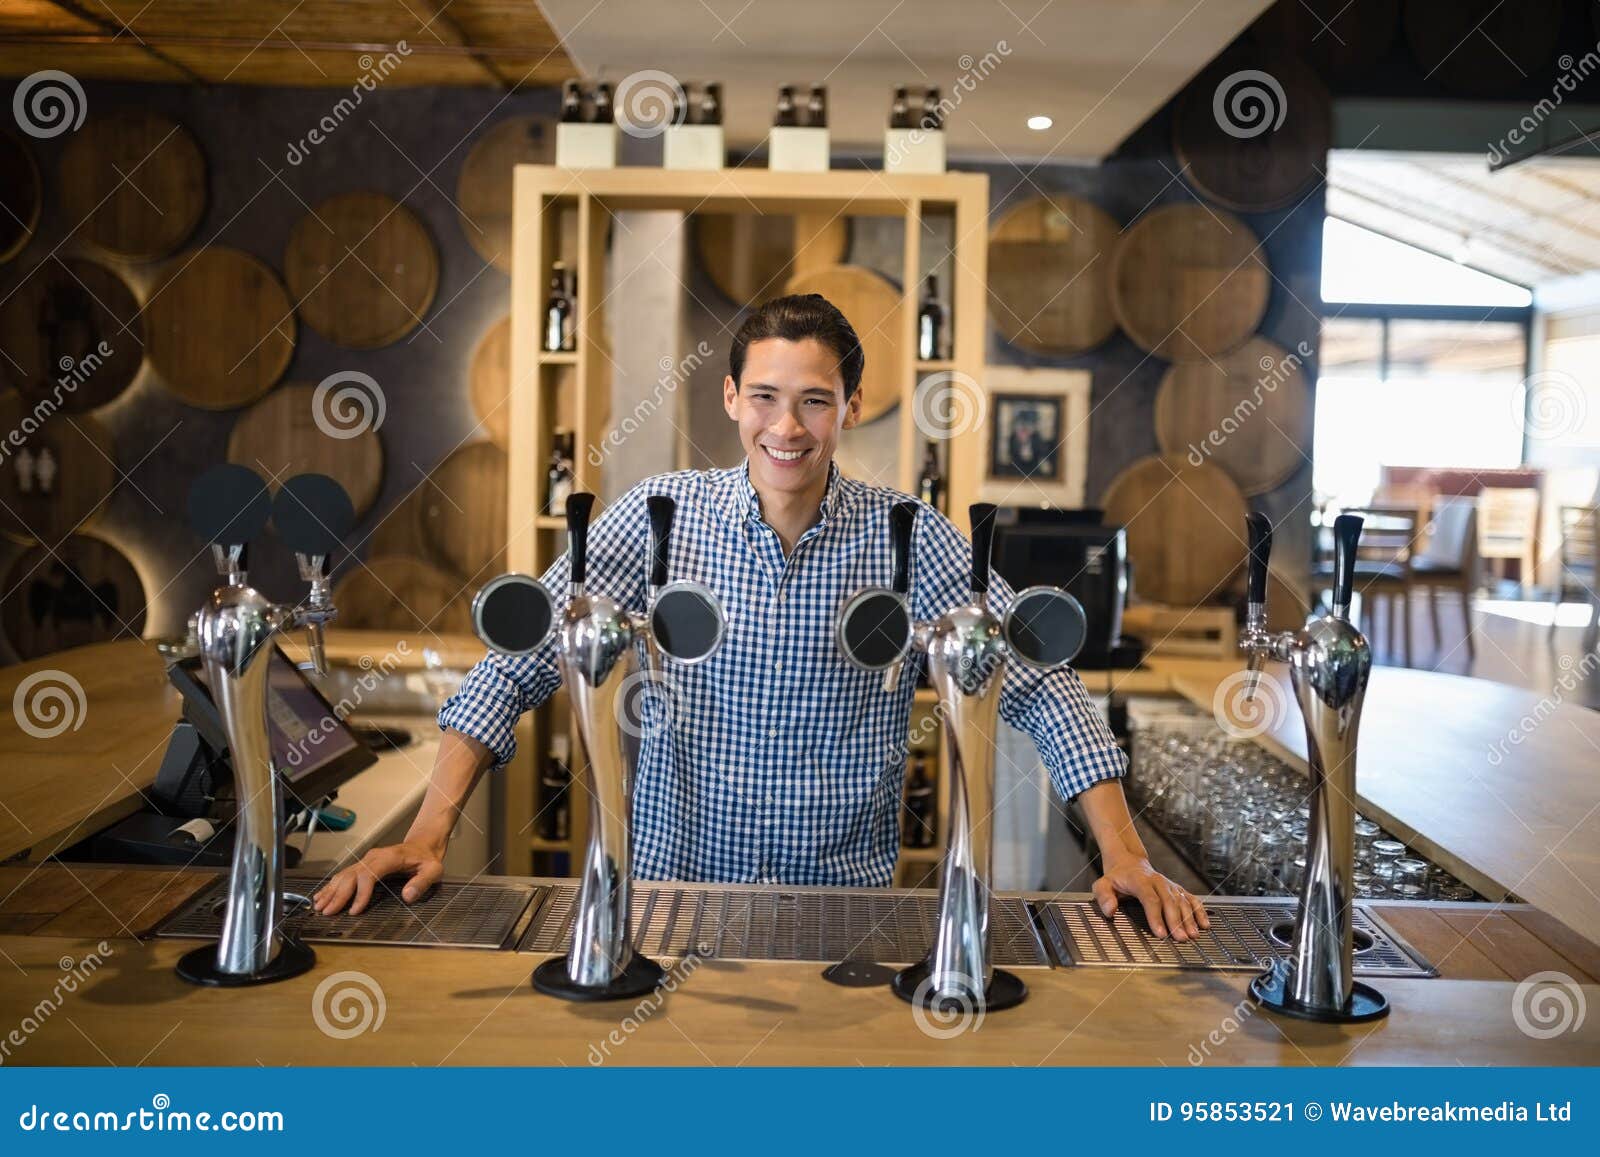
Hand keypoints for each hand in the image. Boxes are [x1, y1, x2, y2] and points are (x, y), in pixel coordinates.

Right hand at [312, 842, 443, 915]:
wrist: (423, 845)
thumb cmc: (426, 859)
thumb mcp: (433, 870)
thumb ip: (422, 882)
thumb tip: (408, 895)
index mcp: (389, 858)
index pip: (369, 874)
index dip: (360, 893)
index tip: (355, 910)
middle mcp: (374, 857)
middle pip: (352, 876)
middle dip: (339, 895)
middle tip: (328, 912)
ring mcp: (367, 860)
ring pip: (344, 875)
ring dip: (331, 891)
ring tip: (320, 907)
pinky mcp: (364, 865)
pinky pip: (345, 874)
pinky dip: (332, 886)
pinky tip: (322, 895)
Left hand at [1091, 853, 1209, 940]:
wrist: (1129, 862)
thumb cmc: (1116, 878)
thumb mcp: (1102, 884)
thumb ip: (1103, 897)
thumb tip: (1110, 911)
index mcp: (1139, 880)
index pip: (1150, 899)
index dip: (1156, 916)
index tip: (1160, 933)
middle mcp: (1158, 881)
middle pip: (1169, 901)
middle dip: (1176, 921)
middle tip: (1180, 938)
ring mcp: (1169, 884)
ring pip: (1182, 901)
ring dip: (1189, 919)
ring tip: (1193, 935)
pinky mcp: (1177, 888)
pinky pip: (1191, 898)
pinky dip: (1199, 911)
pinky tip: (1204, 924)